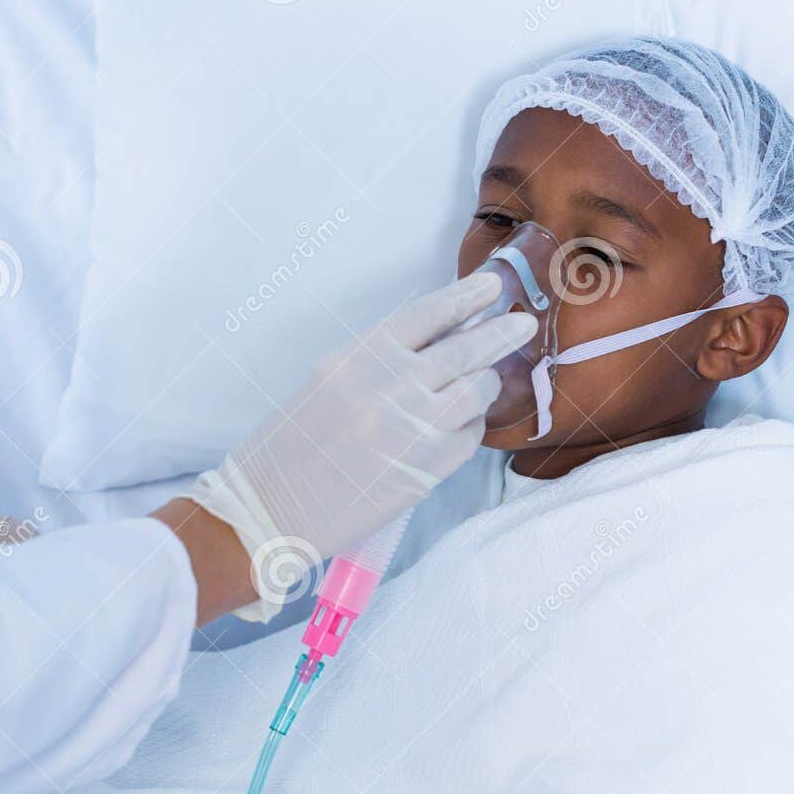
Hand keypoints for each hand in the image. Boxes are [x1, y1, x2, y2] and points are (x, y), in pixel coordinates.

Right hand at [176, 273, 536, 619]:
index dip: (465, 296)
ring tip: (485, 381)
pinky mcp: (425, 472)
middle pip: (464, 350)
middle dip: (500, 334)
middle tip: (523, 326)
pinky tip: (459, 425)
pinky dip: (470, 427)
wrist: (270, 507)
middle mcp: (389, 388)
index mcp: (358, 359)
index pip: (426, 314)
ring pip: (475, 393)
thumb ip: (380, 359)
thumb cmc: (291, 444)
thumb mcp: (328, 382)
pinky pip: (468, 438)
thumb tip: (440, 338)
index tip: (491, 286)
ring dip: (486, 383)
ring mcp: (412, 431)